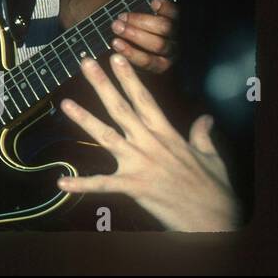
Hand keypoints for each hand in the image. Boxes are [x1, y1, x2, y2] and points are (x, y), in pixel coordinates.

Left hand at [56, 54, 238, 231]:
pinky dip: (82, 184)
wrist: (216, 220)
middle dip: (102, 84)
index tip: (115, 58)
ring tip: (65, 103)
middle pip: (121, 108)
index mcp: (167, 135)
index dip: (129, 78)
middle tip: (85, 62)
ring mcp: (141, 164)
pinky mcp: (135, 187)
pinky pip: (103, 185)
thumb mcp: (212, 157)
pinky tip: (62, 182)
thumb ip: (202, 135)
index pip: (145, 100)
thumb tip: (206, 118)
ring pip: (107, 136)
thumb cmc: (214, 190)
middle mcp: (150, 144)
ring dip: (85, 119)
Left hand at [111, 0, 178, 72]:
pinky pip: (150, 63)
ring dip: (136, 37)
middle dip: (142, 22)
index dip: (167, 8)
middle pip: (166, 29)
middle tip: (119, 18)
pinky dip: (133, 54)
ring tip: (115, 29)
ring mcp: (168, 52)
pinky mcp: (158, 66)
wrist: (110, 34)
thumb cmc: (125, 12)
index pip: (176, 12)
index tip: (153, 2)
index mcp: (171, 15)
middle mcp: (174, 34)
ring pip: (159, 46)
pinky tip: (117, 45)